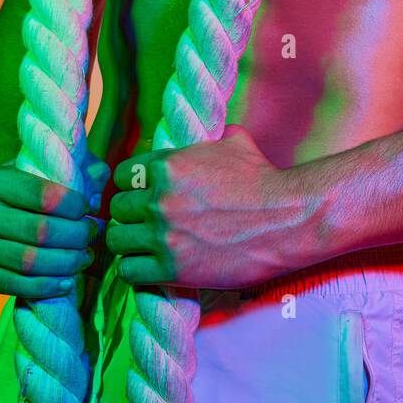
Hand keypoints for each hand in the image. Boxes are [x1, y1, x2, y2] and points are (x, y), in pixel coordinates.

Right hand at [0, 149, 110, 299]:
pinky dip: (46, 287)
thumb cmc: (28, 191)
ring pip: (29, 262)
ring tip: (84, 258)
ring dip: (66, 263)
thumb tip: (96, 191)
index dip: (74, 206)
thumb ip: (79, 169)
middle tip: (92, 235)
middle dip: (75, 236)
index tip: (89, 209)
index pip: (43, 195)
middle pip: (39, 231)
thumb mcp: (49, 170)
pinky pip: (14, 286)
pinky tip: (67, 282)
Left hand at [107, 125, 303, 289]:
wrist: (286, 220)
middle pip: (116, 210)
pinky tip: (152, 268)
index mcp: (168, 165)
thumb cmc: (263, 181)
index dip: (131, 186)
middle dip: (129, 216)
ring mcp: (164, 235)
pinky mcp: (172, 269)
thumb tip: (211, 131)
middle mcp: (159, 199)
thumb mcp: (234, 143)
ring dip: (129, 245)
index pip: (122, 175)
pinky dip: (137, 271)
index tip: (141, 197)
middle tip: (145, 225)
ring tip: (145, 248)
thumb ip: (210, 138)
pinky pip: (129, 271)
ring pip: (116, 241)